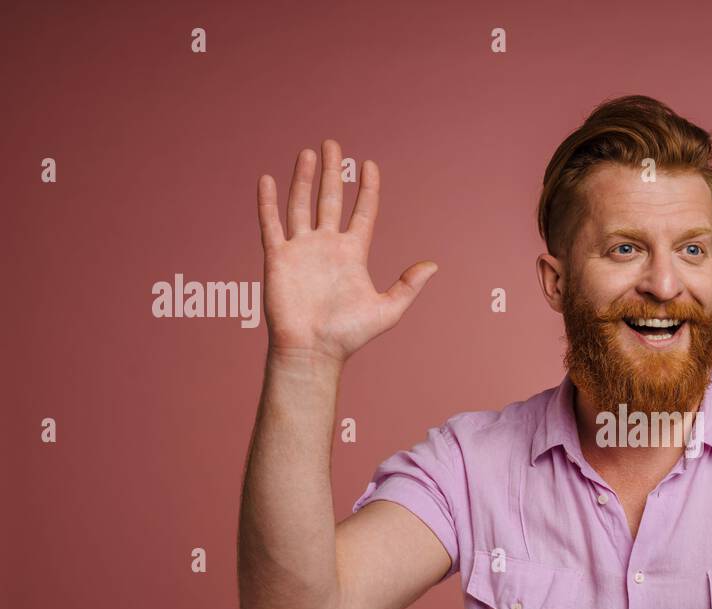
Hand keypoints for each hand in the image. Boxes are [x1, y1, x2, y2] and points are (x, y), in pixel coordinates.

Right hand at [256, 139, 437, 363]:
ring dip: (302, 178)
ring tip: (307, 153)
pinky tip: (268, 178)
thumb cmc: (349, 336)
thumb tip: (433, 265)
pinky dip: (268, 202)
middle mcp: (327, 246)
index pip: (362, 212)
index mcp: (353, 254)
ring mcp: (301, 250)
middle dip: (331, 172)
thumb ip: (408, 285)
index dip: (367, 188)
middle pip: (329, 199)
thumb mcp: (388, 310)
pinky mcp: (278, 258)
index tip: (369, 165)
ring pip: (301, 204)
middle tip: (332, 144)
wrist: (313, 351)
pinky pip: (272, 224)